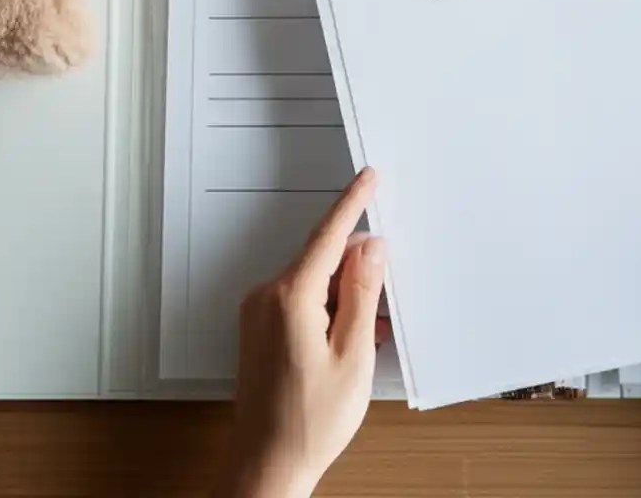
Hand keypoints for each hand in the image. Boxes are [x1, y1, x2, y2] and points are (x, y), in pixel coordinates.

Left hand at [215, 168, 387, 497]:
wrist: (268, 463)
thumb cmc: (309, 421)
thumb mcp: (353, 354)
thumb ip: (363, 293)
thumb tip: (371, 248)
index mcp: (289, 298)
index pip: (328, 236)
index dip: (353, 203)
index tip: (368, 177)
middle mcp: (266, 298)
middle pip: (322, 259)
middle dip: (357, 271)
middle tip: (382, 304)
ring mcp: (258, 314)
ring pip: (314, 282)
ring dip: (345, 298)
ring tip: (366, 340)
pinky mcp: (259, 329)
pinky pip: (301, 301)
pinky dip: (329, 311)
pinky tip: (349, 341)